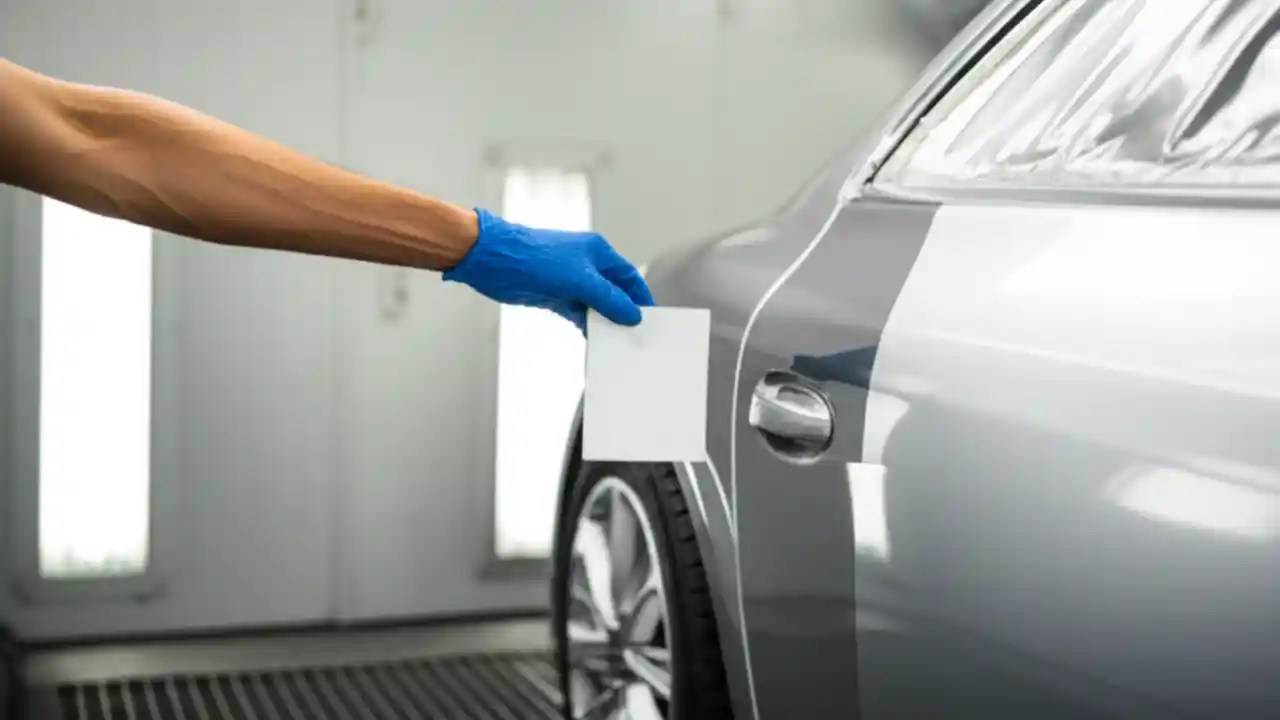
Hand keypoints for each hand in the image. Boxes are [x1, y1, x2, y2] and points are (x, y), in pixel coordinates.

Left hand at [444, 209, 654, 331]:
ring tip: (617, 342)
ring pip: (595, 305)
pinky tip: (594, 339)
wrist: (492, 260)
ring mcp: (569, 281)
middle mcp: (586, 265)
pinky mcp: (554, 296)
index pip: (628, 276)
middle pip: (613, 292)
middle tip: (635, 335)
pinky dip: (586, 325)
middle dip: (624, 312)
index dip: (640, 296)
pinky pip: (577, 314)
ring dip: (604, 322)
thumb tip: (632, 314)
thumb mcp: (580, 280)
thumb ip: (609, 299)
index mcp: (597, 252)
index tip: (650, 318)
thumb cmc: (533, 257)